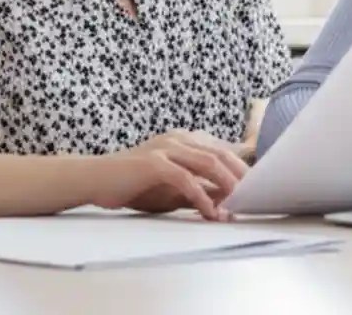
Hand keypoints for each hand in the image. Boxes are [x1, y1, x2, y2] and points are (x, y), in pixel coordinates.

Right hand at [88, 130, 249, 220]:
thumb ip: (197, 190)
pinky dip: (200, 196)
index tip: (256, 189)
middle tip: (254, 198)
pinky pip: (185, 179)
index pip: (221, 151)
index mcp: (184, 141)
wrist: (95, 180)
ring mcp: (166, 148)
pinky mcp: (154, 163)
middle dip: (240, 177)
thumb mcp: (170, 189)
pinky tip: (209, 211)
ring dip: (226, 186)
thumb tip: (225, 201)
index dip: (241, 169)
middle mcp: (178, 139)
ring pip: (208, 163)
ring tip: (237, 206)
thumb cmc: (133, 185)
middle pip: (221, 155)